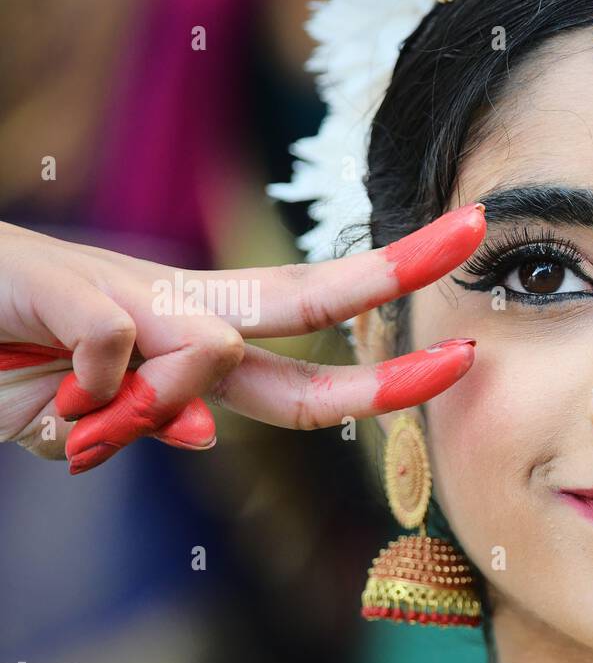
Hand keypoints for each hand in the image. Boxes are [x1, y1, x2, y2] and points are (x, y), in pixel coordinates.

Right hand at [0, 203, 485, 472]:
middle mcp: (183, 307)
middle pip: (312, 294)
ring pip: (211, 348)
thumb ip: (155, 422)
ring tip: (77, 421)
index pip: (315, 353)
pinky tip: (45, 390)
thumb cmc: (9, 358)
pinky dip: (88, 394)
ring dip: (149, 409)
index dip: (390, 366)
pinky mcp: (72, 288)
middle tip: (475, 229)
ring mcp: (132, 293)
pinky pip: (117, 348)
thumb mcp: (93, 416)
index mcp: (200, 339)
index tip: (461, 347)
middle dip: (397, 268)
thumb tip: (207, 433)